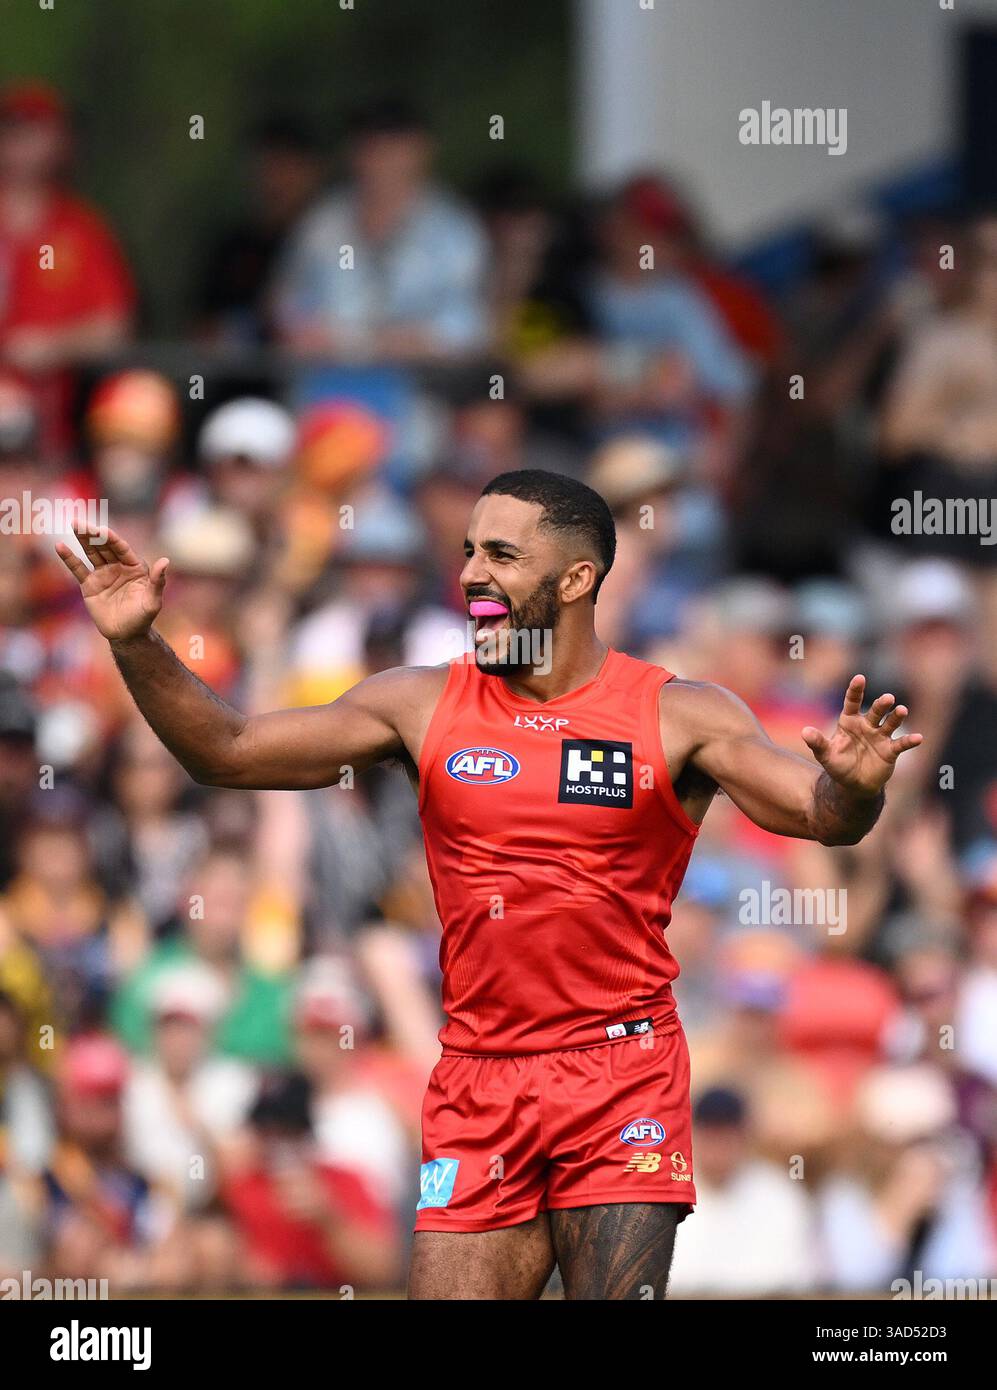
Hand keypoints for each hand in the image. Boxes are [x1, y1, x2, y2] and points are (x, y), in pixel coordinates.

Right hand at [55, 526, 168, 641]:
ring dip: (83, 539)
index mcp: (134, 567)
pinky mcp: (89, 584)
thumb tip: (165, 561)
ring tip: (75, 524)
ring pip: (91, 552)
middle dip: (94, 534)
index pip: (122, 549)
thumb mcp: (152, 601)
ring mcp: (103, 574)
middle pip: (104, 547)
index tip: (103, 530)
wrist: (126, 634)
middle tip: (82, 522)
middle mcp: (118, 566)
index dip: (112, 539)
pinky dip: (69, 558)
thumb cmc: (142, 617)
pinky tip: (60, 546)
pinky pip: (78, 569)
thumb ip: (157, 581)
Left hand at [802, 674, 922, 797]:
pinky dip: (909, 741)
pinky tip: (918, 738)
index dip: (855, 690)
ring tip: (902, 710)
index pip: (852, 702)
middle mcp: (867, 725)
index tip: (860, 678)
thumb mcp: (826, 755)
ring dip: (896, 717)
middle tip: (887, 698)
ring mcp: (880, 736)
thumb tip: (804, 732)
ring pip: (890, 723)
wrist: (853, 784)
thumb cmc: (838, 765)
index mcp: (849, 721)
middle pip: (876, 711)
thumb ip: (817, 743)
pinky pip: (901, 744)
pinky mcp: (891, 751)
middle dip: (881, 704)